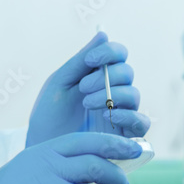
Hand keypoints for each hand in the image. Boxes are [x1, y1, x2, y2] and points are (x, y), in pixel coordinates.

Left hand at [25, 32, 148, 148]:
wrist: (42, 149)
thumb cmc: (47, 117)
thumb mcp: (59, 84)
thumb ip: (80, 61)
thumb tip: (103, 33)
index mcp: (98, 76)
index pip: (118, 55)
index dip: (109, 52)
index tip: (90, 61)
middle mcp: (113, 93)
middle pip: (127, 72)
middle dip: (106, 77)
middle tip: (83, 88)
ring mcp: (121, 114)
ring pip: (134, 94)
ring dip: (112, 94)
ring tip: (88, 103)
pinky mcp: (125, 138)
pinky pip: (141, 122)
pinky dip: (129, 114)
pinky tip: (110, 115)